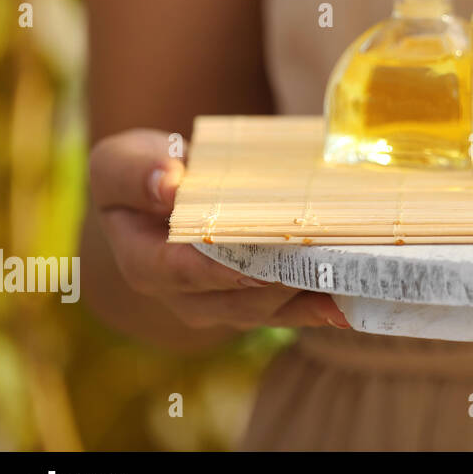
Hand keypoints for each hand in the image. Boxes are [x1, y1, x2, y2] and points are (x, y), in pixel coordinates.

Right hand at [88, 129, 348, 330]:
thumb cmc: (142, 174)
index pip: (180, 272)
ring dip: (308, 296)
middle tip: (321, 262)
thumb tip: (166, 182)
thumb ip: (135, 172)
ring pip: (268, 311)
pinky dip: (320, 306)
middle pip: (236, 299)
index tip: (256, 267)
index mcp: (145, 262)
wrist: (164, 196)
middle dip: (280, 285)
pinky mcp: (256, 301)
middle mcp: (184, 295)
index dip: (218, 271)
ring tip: (347, 277)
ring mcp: (223, 304)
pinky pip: (289, 311)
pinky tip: (351, 300)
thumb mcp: (121, 162)